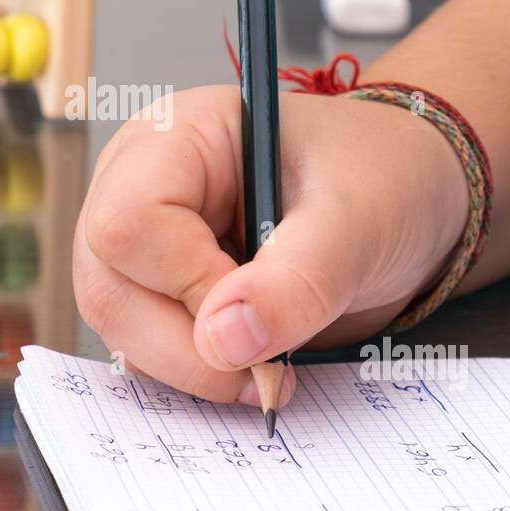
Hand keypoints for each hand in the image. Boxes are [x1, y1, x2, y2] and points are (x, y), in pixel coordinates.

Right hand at [73, 86, 467, 405]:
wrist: (402, 202)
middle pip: (107, 285)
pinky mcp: (151, 291)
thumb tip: (223, 341)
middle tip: (270, 370)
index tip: (259, 316)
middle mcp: (136, 185)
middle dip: (188, 346)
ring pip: (117, 328)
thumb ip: (299, 279)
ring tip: (272, 363)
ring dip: (194, 367)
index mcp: (174, 136)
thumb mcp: (359, 223)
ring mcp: (137, 243)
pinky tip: (252, 360)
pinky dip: (196, 374)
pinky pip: (141, 350)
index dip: (186, 284)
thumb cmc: (380, 180)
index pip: (128, 221)